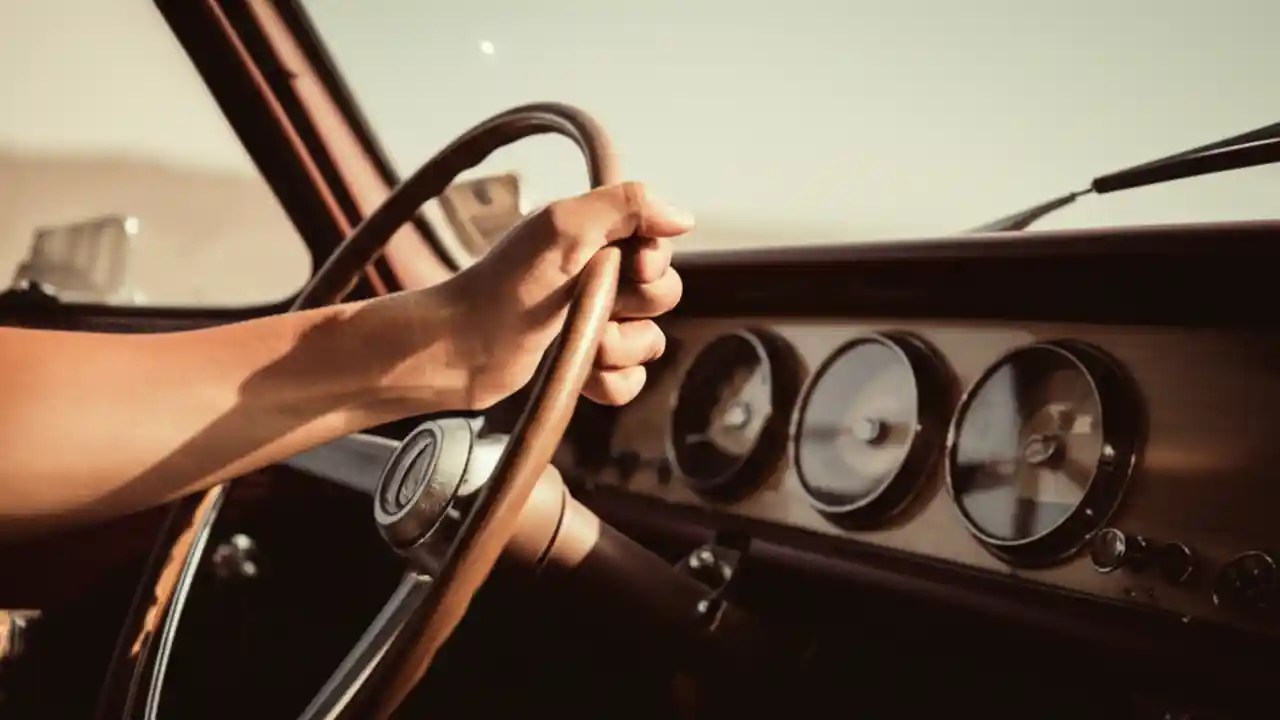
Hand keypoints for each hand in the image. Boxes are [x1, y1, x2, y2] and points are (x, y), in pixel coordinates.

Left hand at [426, 182, 693, 408]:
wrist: (459, 350)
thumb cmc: (505, 284)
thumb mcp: (562, 228)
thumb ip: (625, 206)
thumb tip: (685, 218)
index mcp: (595, 240)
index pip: (660, 248)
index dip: (652, 263)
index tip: (627, 267)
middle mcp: (598, 279)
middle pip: (664, 294)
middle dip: (635, 308)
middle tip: (592, 308)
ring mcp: (593, 324)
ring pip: (650, 342)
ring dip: (621, 350)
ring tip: (581, 348)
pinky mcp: (586, 367)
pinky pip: (631, 381)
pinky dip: (612, 383)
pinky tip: (584, 379)